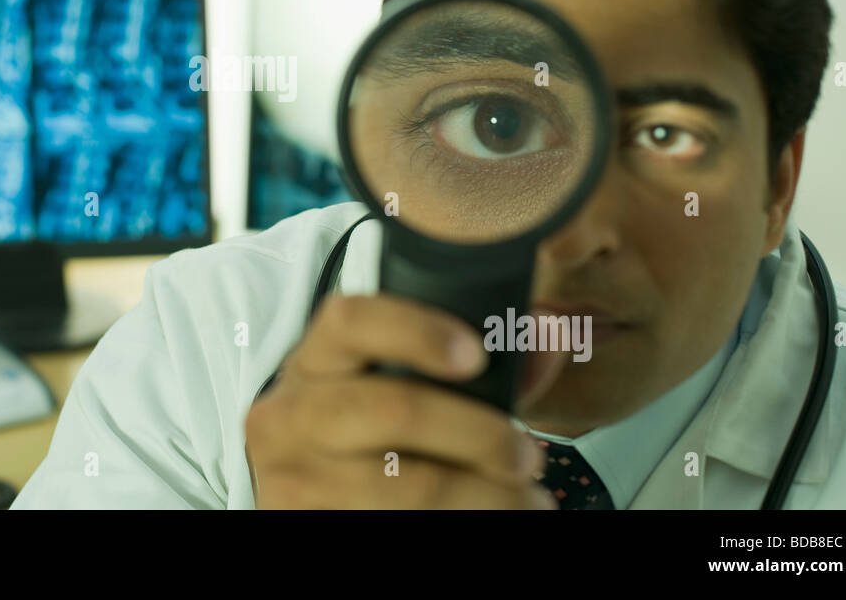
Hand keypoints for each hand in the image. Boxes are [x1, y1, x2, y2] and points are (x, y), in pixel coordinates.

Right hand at [245, 293, 568, 508]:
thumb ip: (473, 358)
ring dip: (484, 496)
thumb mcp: (390, 382)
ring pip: (406, 487)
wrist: (299, 484)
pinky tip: (491, 517)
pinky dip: (457, 524)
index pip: (350, 320)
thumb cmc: (361, 426)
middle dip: (478, 433)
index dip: (415, 331)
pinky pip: (396, 526)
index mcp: (314, 359)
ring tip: (528, 501)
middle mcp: (292, 414)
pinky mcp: (309, 524)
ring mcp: (297, 478)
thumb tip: (552, 334)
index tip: (477, 354)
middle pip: (392, 409)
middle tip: (528, 455)